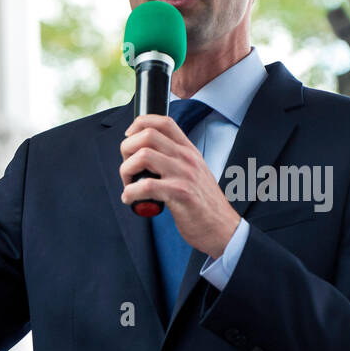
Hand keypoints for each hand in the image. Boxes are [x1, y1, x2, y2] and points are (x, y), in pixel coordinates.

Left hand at [119, 114, 238, 257]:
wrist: (223, 228)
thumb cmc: (204, 205)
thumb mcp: (194, 173)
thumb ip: (175, 161)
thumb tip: (144, 157)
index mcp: (189, 151)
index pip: (163, 122)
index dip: (140, 124)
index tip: (129, 137)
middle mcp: (187, 158)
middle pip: (147, 135)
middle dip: (127, 149)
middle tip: (128, 168)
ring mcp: (184, 175)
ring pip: (143, 156)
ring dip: (126, 171)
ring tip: (129, 185)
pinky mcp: (181, 194)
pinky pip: (147, 186)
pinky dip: (130, 193)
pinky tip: (131, 200)